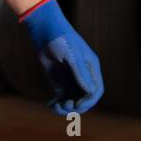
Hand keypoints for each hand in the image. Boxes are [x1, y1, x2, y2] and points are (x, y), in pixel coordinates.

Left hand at [20, 0, 103, 114]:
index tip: (77, 105)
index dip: (89, 101)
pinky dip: (57, 105)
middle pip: (85, 99)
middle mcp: (83, 76)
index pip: (96, 91)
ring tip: (55, 106)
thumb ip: (80, 72)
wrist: (44, 31)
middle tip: (65, 105)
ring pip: (73, 101)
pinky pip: (61, 99)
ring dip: (66, 108)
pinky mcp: (58, 82)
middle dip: (77, 107)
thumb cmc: (60, 39)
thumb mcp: (72, 54)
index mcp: (91, 68)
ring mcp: (70, 80)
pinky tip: (50, 104)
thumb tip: (90, 91)